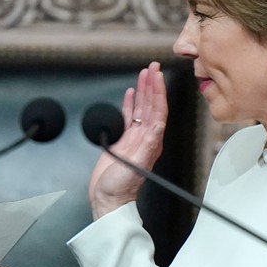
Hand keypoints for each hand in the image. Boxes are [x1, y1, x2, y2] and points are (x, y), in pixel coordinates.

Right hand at [89, 61, 167, 217]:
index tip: (157, 75)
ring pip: (141, 108)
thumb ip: (148, 144)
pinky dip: (130, 104)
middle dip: (152, 85)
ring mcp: (134, 138)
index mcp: (152, 141)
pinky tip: (130, 94)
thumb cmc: (121, 187)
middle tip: (152, 67)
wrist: (108, 198)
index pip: (158, 110)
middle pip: (151, 105)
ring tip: (143, 74)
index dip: (158, 92)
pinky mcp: (122, 141)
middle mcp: (146, 137)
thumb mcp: (137, 164)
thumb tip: (158, 124)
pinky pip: (128, 117)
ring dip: (142, 91)